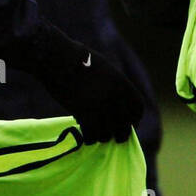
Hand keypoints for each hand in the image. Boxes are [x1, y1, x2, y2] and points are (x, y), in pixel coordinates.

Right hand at [22, 22, 143, 143]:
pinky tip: (86, 137)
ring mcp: (99, 106)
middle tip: (116, 137)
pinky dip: (89, 137)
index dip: (134, 120)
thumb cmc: (76, 59)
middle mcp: (115, 98)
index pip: (137, 109)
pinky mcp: (83, 112)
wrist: (58, 58)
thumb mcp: (103, 69)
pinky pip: (91, 132)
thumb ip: (111, 86)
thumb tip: (114, 101)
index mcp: (122, 85)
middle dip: (121, 133)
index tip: (129, 125)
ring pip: (106, 132)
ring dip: (103, 137)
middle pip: (123, 124)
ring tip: (97, 137)